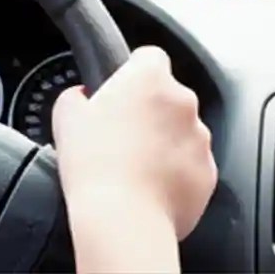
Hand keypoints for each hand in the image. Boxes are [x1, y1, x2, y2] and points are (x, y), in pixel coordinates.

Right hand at [52, 46, 215, 240]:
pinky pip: (191, 163)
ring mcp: (200, 138)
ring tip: (134, 166)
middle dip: (150, 111)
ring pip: (181, 131)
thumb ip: (76, 96)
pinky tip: (149, 186)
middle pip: (168, 96)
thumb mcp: (66, 117)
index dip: (133, 72)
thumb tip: (83, 98)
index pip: (149, 56)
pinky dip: (176, 171)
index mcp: (149, 79)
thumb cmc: (94, 166)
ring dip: (164, 142)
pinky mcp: (208, 172)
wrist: (122, 219)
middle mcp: (182, 102)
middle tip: (120, 135)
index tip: (121, 90)